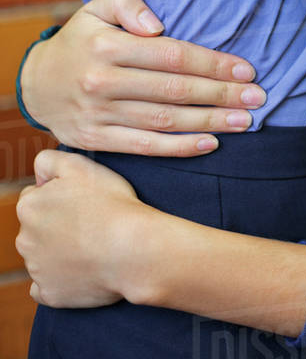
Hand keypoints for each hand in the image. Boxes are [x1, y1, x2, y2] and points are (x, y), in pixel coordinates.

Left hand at [17, 150, 147, 307]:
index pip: (35, 196)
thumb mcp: (79, 165)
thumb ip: (48, 160)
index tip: (83, 201)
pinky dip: (60, 279)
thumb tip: (38, 176)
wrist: (132, 248)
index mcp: (29, 207)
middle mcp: (25, 240)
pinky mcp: (50, 294)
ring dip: (60, 250)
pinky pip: (46, 286)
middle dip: (56, 224)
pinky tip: (80, 270)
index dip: (61, 196)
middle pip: (37, 227)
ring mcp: (36, 270)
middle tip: (90, 221)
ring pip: (42, 255)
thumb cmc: (110, 203)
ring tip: (92, 244)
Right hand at [20, 0, 265, 155]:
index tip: (246, 69)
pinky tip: (211, 143)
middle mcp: (102, 82)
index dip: (213, 63)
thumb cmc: (81, 40)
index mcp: (108, 47)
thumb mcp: (97, 8)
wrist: (36, 84)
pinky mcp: (96, 141)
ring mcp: (99, 115)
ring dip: (210, 122)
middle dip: (221, 94)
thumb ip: (129, 3)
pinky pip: (144, 147)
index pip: (172, 55)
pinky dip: (180, 149)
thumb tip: (157, 23)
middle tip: (258, 97)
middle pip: (174, 90)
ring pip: (164, 121)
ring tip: (245, 121)